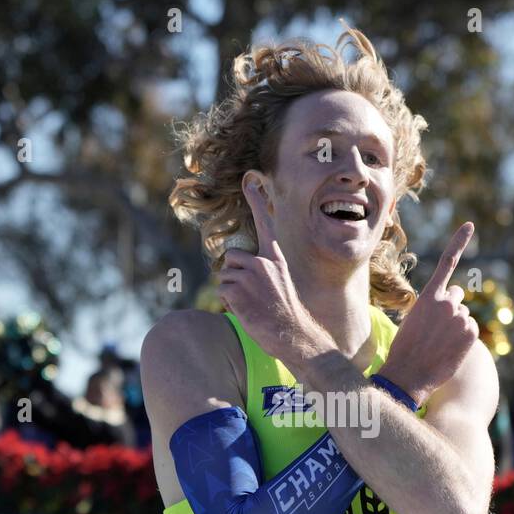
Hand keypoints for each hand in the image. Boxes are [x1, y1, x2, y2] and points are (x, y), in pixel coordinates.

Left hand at [217, 177, 332, 366]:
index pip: (265, 224)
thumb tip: (242, 269)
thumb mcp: (280, 285)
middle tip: (251, 295)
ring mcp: (249, 275)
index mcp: (275, 258)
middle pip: (232, 258)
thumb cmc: (286, 314)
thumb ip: (264, 272)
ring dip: (231, 291)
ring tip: (250, 305)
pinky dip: (228, 302)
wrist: (292, 334)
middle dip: (234, 275)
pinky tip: (245, 310)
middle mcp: (262, 262)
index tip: (250, 180)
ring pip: (224, 276)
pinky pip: (222, 290)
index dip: (256, 202)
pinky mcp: (237, 289)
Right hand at [378, 222, 478, 406]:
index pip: (447, 263)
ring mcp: (460, 317)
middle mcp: (447, 302)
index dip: (459, 242)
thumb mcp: (413, 320)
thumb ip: (433, 306)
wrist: (409, 374)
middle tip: (435, 330)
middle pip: (457, 297)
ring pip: (463, 315)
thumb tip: (455, 300)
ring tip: (439, 344)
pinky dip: (463, 338)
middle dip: (450, 308)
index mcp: (428, 297)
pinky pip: (470, 329)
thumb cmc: (405, 349)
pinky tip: (449, 350)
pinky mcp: (470, 333)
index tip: (470, 225)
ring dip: (455, 326)